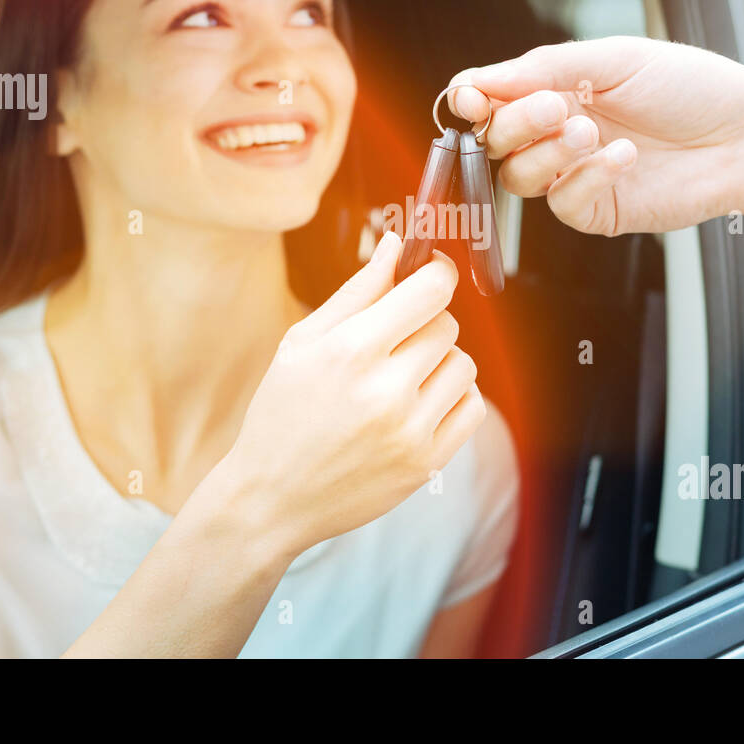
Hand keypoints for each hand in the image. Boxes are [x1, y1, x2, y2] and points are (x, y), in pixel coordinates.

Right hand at [199, 232, 482, 558]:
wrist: (272, 497)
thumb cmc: (283, 412)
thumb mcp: (302, 342)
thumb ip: (357, 291)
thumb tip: (398, 245)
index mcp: (350, 350)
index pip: (432, 290)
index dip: (437, 274)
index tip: (430, 275)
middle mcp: (384, 390)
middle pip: (447, 326)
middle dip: (425, 324)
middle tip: (394, 343)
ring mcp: (409, 431)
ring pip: (464, 365)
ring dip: (440, 363)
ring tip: (402, 378)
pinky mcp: (426, 463)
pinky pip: (471, 408)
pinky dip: (453, 399)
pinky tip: (420, 404)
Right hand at [447, 36, 743, 234]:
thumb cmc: (690, 87)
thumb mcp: (614, 59)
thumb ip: (542, 69)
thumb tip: (477, 81)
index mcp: (557, 89)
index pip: (490, 100)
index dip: (471, 100)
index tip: (471, 98)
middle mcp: (558, 133)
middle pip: (495, 141)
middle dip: (514, 123)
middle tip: (554, 107)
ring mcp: (575, 175)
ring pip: (519, 177)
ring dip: (546, 152)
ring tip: (591, 130)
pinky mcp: (599, 211)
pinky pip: (562, 204)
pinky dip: (585, 178)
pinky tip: (622, 157)